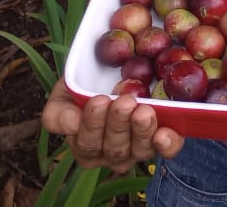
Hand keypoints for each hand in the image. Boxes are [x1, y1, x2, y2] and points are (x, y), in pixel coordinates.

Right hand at [41, 79, 183, 173]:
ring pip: (139, 149)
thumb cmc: (84, 87)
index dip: (93, 124)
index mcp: (85, 145)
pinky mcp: (162, 142)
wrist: (113, 73)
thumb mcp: (64, 95)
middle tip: (125, 102)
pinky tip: (165, 133)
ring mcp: (138, 149)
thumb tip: (71, 123)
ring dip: (142, 131)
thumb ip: (58, 113)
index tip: (99, 100)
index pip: (87, 144)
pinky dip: (168, 144)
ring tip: (143, 111)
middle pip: (115, 148)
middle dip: (119, 124)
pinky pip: (168, 149)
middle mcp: (112, 153)